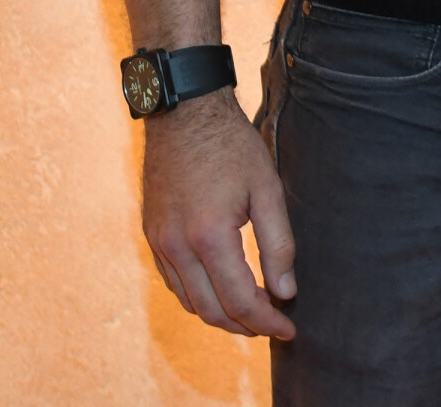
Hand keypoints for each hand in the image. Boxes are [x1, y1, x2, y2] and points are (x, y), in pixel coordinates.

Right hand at [142, 88, 296, 337]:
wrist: (184, 111)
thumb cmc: (231, 145)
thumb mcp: (266, 187)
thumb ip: (278, 243)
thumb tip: (285, 291)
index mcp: (209, 235)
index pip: (240, 300)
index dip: (266, 322)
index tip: (288, 329)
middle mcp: (177, 246)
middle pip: (211, 311)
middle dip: (245, 325)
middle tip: (273, 324)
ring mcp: (159, 242)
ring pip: (189, 302)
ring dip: (220, 315)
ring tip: (251, 312)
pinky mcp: (152, 235)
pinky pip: (173, 283)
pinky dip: (197, 296)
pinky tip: (219, 289)